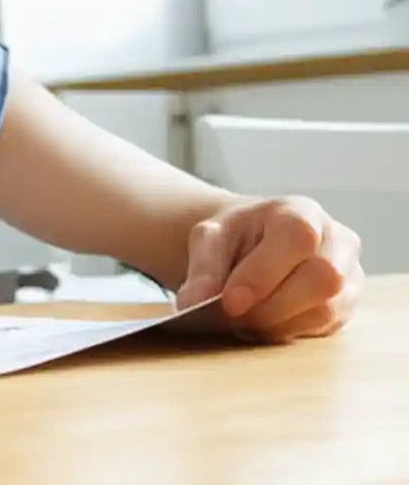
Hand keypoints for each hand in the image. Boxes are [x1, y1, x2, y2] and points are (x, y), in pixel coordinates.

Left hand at [174, 196, 363, 342]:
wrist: (253, 242)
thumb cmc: (235, 237)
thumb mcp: (210, 239)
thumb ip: (202, 268)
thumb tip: (195, 303)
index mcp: (302, 212)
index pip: (297, 239)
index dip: (264, 274)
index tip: (229, 302)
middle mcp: (337, 241)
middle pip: (322, 279)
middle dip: (270, 307)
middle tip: (232, 317)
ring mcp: (349, 275)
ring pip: (325, 310)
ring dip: (277, 324)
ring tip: (242, 321)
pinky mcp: (347, 305)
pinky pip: (324, 328)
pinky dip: (287, 331)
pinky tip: (262, 324)